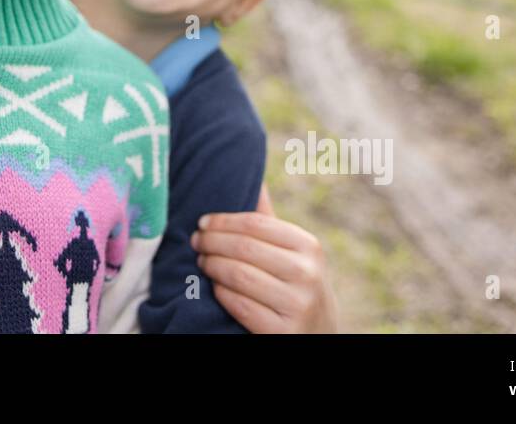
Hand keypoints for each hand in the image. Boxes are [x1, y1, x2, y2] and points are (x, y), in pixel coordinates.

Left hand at [190, 184, 338, 332]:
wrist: (319, 334)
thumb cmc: (298, 284)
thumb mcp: (295, 253)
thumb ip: (271, 221)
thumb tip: (255, 180)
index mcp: (308, 246)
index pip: (255, 223)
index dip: (223, 221)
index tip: (202, 222)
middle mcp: (306, 273)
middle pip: (243, 248)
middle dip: (212, 242)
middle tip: (196, 242)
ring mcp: (296, 304)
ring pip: (238, 275)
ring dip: (212, 266)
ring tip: (202, 262)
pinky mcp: (282, 331)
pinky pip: (239, 305)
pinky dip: (221, 293)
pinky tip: (215, 287)